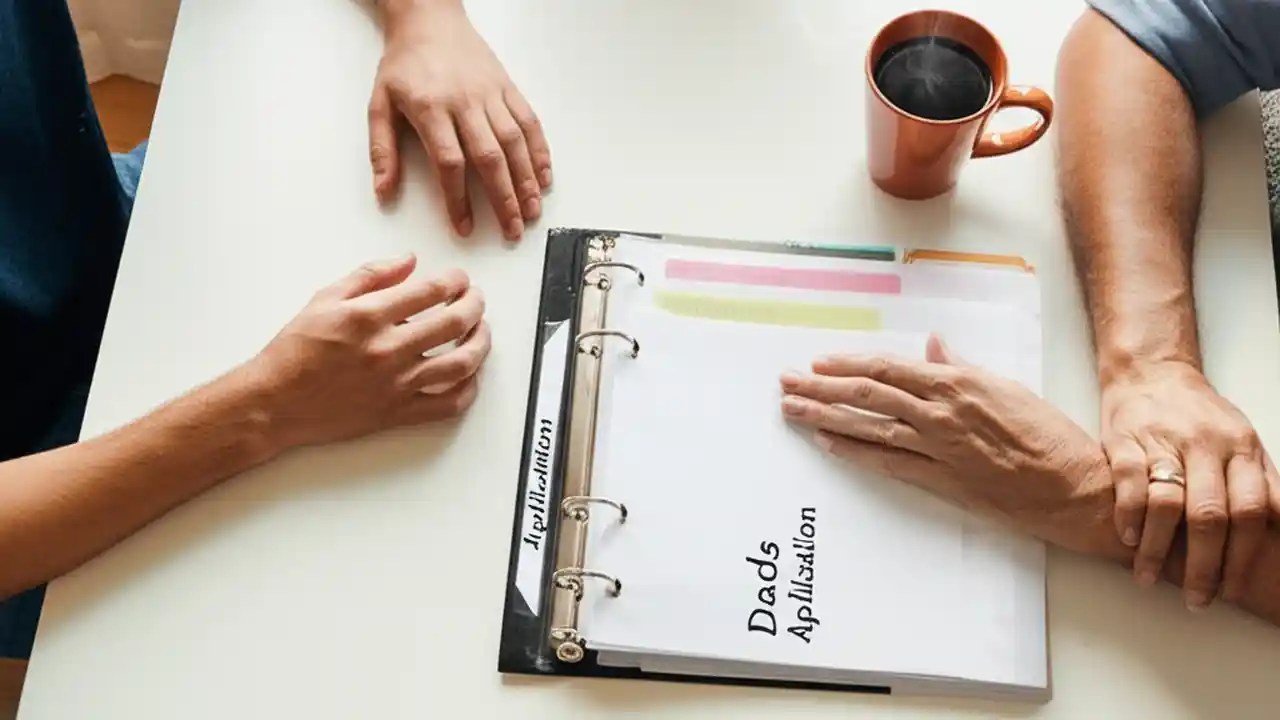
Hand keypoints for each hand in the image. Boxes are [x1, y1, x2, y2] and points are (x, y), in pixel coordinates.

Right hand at [250, 253, 488, 450]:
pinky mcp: (397, 413)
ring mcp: (396, 384)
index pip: (431, 291)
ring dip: (481, 343)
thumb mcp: (325, 299)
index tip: (460, 279)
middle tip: (476, 299)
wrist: (274, 403)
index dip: (455, 281)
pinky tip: (471, 375)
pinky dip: (468, 390)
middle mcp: (388, 350)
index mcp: (369, 317)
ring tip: (482, 331)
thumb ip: (370, 276)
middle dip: (474, 305)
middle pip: (454, 323)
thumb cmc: (295, 351)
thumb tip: (409, 260)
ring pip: (460, 364)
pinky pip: (448, 405)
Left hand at [369, 0, 551, 240]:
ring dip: (527, 180)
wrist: (429, 19)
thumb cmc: (404, 64)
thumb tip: (383, 192)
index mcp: (431, 108)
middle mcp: (465, 102)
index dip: (459, 199)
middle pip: (490, 158)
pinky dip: (540, 152)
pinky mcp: (508, 88)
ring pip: (515, 143)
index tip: (465, 226)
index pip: (450, 162)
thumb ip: (382, 151)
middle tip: (512, 230)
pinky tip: (544, 177)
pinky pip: (529, 122)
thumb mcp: (379, 104)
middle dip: (504, 199)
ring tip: (532, 212)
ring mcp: (491, 94)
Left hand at [779, 335, 1113, 556]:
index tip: (818, 363)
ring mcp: (938, 447)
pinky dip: (855, 452)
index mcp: (958, 383)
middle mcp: (941, 411)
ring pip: (869, 427)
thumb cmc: (1049, 435)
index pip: (889, 369)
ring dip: (825, 418)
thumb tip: (934, 345)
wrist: (1075, 487)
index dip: (849, 365)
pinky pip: (887, 463)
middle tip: (786, 383)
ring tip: (792, 411)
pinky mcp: (941, 480)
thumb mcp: (1007, 388)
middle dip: (821, 388)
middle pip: (867, 395)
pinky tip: (827, 445)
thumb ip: (963, 368)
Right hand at [1101, 361, 1271, 607]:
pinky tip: (1126, 539)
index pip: (1253, 510)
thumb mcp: (1242, 444)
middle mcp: (1205, 445)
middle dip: (1204, 565)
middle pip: (1210, 515)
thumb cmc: (1200, 417)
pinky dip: (1128, 516)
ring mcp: (1163, 441)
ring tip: (1147, 577)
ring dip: (1156, 548)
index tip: (1234, 589)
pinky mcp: (1124, 438)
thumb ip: (1260, 484)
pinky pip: (1128, 483)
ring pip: (1166, 504)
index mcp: (1241, 449)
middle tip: (1196, 598)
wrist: (1151, 372)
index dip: (1245, 556)